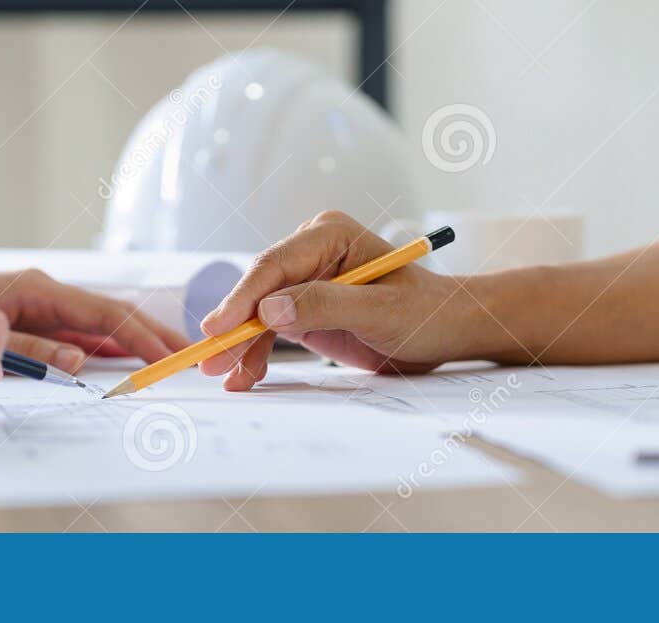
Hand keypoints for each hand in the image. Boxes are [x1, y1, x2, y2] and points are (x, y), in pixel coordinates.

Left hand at [0, 270, 188, 372]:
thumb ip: (32, 350)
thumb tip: (79, 361)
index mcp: (39, 290)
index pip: (106, 314)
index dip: (143, 336)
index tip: (171, 356)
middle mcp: (48, 292)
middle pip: (115, 314)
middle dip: (154, 335)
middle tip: (190, 357)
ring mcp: (46, 305)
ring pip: (104, 324)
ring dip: (139, 341)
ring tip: (174, 358)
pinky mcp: (40, 319)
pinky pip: (84, 332)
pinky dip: (112, 346)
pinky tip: (134, 358)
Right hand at [198, 210, 473, 390]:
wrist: (447, 331)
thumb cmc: (426, 313)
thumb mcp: (380, 312)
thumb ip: (326, 306)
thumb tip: (270, 309)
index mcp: (330, 235)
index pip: (275, 265)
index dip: (243, 297)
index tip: (219, 326)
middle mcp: (313, 251)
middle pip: (259, 289)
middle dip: (235, 327)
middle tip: (211, 361)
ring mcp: (306, 280)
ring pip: (259, 312)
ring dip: (242, 345)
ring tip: (226, 376)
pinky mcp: (305, 308)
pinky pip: (271, 329)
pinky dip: (257, 352)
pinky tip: (245, 375)